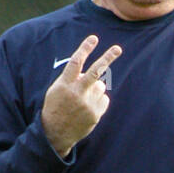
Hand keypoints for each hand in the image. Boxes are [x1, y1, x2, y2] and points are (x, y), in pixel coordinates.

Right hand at [41, 35, 121, 157]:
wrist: (55, 134)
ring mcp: (87, 104)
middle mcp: (77, 93)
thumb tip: (88, 71)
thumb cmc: (56, 107)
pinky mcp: (95, 114)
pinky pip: (104, 99)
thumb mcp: (57, 90)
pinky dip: (98, 100)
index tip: (94, 38)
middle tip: (118, 48)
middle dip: (107, 58)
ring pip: (100, 86)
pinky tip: (87, 108)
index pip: (76, 63)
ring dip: (94, 88)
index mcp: (65, 85)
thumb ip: (71, 79)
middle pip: (95, 72)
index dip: (85, 49)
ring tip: (82, 100)